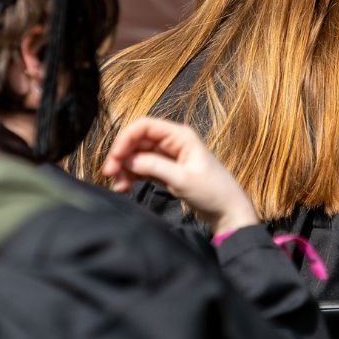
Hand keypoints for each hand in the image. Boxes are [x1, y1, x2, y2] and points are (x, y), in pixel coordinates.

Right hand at [102, 117, 259, 236]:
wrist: (228, 212)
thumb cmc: (212, 192)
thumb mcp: (183, 179)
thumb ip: (154, 166)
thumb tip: (128, 160)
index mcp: (180, 136)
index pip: (144, 126)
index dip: (125, 139)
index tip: (115, 159)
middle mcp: (172, 142)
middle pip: (137, 140)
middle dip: (121, 156)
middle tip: (109, 175)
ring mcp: (168, 156)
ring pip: (137, 155)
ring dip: (125, 168)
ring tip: (118, 187)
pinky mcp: (166, 170)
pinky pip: (143, 168)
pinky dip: (132, 176)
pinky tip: (125, 188)